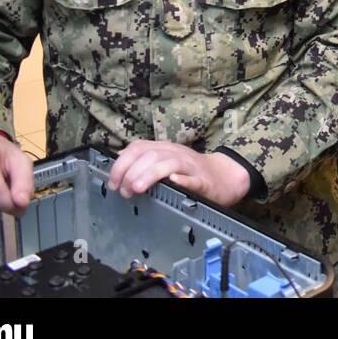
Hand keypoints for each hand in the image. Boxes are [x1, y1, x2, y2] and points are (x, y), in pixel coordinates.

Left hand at [107, 141, 251, 206]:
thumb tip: (118, 161)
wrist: (224, 177)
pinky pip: (193, 179)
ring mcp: (191, 167)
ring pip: (169, 163)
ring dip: (150, 174)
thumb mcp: (165, 161)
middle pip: (151, 155)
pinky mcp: (204, 181)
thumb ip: (143, 160)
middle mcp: (176, 154)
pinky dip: (182, 180)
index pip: (138, 148)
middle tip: (124, 191)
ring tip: (137, 188)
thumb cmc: (190, 172)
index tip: (113, 183)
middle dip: (132, 172)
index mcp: (164, 149)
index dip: (121, 164)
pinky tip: (173, 183)